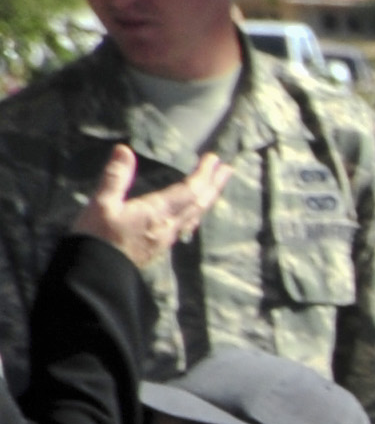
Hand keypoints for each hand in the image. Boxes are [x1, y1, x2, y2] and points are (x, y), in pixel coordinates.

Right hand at [69, 143, 223, 270]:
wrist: (99, 273)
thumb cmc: (98, 237)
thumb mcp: (102, 203)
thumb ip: (115, 177)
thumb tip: (124, 150)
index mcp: (159, 212)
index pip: (190, 190)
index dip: (204, 174)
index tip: (214, 158)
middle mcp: (169, 225)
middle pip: (200, 202)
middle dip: (214, 184)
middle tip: (227, 168)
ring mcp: (167, 237)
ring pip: (196, 214)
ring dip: (208, 197)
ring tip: (215, 185)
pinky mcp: (161, 244)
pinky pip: (187, 224)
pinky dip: (196, 211)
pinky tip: (194, 211)